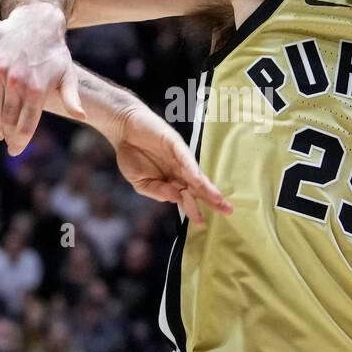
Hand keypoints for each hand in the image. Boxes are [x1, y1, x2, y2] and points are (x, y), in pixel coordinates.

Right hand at [0, 5, 82, 151]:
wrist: (37, 20)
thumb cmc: (54, 52)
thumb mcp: (68, 74)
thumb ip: (71, 98)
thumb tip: (81, 117)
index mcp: (37, 89)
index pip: (25, 125)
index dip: (19, 142)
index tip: (15, 151)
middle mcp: (17, 81)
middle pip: (7, 119)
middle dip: (6, 135)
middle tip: (6, 143)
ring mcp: (0, 70)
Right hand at [112, 103, 232, 223]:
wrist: (124, 129)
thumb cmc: (132, 155)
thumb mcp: (140, 182)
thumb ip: (157, 191)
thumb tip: (175, 199)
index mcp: (171, 182)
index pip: (187, 198)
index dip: (194, 210)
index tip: (201, 223)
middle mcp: (179, 171)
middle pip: (198, 188)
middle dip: (212, 200)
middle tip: (227, 211)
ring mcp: (179, 157)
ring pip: (196, 175)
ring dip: (207, 187)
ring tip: (218, 199)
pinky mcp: (175, 143)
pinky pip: (185, 157)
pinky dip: (191, 168)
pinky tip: (197, 179)